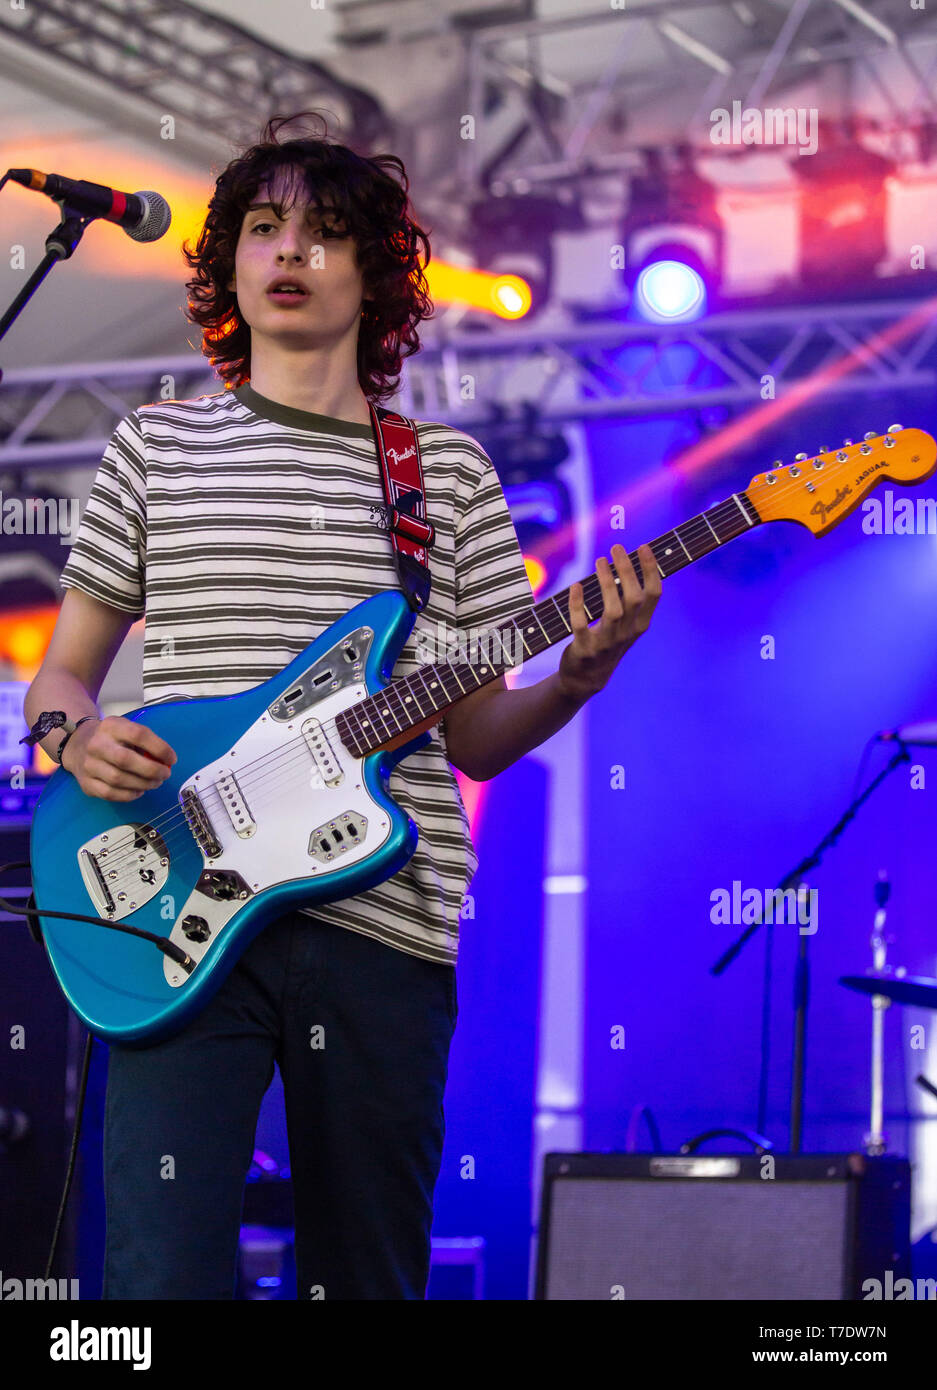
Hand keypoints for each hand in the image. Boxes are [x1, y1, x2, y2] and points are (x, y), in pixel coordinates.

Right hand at [61, 715, 177, 800]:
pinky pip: (110, 793)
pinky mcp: (86, 783)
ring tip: (154, 783)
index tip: (171, 759)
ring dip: (143, 784)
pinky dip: (129, 795)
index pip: (138, 735)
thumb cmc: (112, 739)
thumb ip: (146, 742)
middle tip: (165, 774)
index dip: (159, 748)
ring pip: (118, 779)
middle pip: (126, 760)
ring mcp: (88, 765)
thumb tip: (167, 762)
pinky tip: (139, 790)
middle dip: (151, 770)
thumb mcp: (126, 730)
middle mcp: (96, 744)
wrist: (79, 745)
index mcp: (110, 726)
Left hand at [557, 543, 661, 700]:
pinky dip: (578, 605)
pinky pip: (581, 624)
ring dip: (607, 583)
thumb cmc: (607, 642)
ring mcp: (607, 643)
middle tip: (616, 548)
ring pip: (612, 610)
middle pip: (634, 598)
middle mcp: (627, 633)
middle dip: (627, 570)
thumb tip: (627, 562)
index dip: (650, 569)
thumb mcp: (626, 625)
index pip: (654, 594)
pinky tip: (576, 586)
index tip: (643, 547)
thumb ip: (630, 600)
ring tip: (600, 561)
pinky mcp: (585, 649)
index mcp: (641, 624)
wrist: (586, 678)